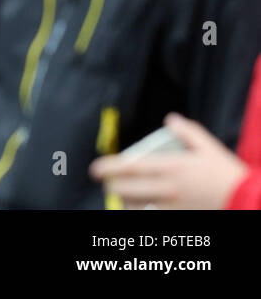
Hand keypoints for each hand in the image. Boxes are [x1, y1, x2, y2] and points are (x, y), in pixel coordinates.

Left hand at [89, 113, 248, 208]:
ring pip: (137, 206)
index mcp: (171, 167)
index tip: (95, 169)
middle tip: (108, 183)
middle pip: (127, 189)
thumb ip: (188, 131)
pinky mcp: (179, 219)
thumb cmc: (227, 174)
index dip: (109, 168)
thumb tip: (171, 120)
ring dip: (126, 201)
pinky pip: (151, 217)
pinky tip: (141, 208)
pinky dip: (142, 212)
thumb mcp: (209, 148)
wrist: (247, 201)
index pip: (131, 168)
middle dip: (113, 186)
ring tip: (124, 196)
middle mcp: (168, 188)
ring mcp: (172, 206)